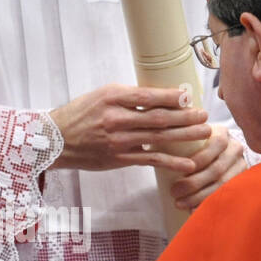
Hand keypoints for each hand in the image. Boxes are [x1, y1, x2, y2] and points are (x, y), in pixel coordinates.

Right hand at [49, 84, 210, 172]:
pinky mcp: (119, 159)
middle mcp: (116, 119)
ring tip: (204, 132)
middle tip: (204, 115)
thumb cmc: (81, 115)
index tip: (189, 97)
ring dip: (185, 136)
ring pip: (158, 138)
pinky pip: (151, 160)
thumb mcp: (101, 96)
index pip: (148, 96)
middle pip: (158, 118)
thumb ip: (128, 97)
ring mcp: (118, 141)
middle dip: (186, 117)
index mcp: (112, 97)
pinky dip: (171, 162)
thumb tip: (161, 97)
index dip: (172, 97)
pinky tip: (188, 164)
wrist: (56, 140)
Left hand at [169, 123, 246, 209]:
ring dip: (199, 197)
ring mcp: (241, 166)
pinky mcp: (242, 182)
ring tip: (180, 204)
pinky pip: (226, 196)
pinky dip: (208, 204)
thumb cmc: (194, 147)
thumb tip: (152, 134)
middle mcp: (236, 148)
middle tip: (174, 192)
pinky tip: (194, 211)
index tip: (180, 171)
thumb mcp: (189, 136)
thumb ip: (177, 131)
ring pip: (222, 185)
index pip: (216, 144)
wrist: (218, 156)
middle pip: (217, 169)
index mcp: (222, 133)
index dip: (199, 159)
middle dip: (194, 183)